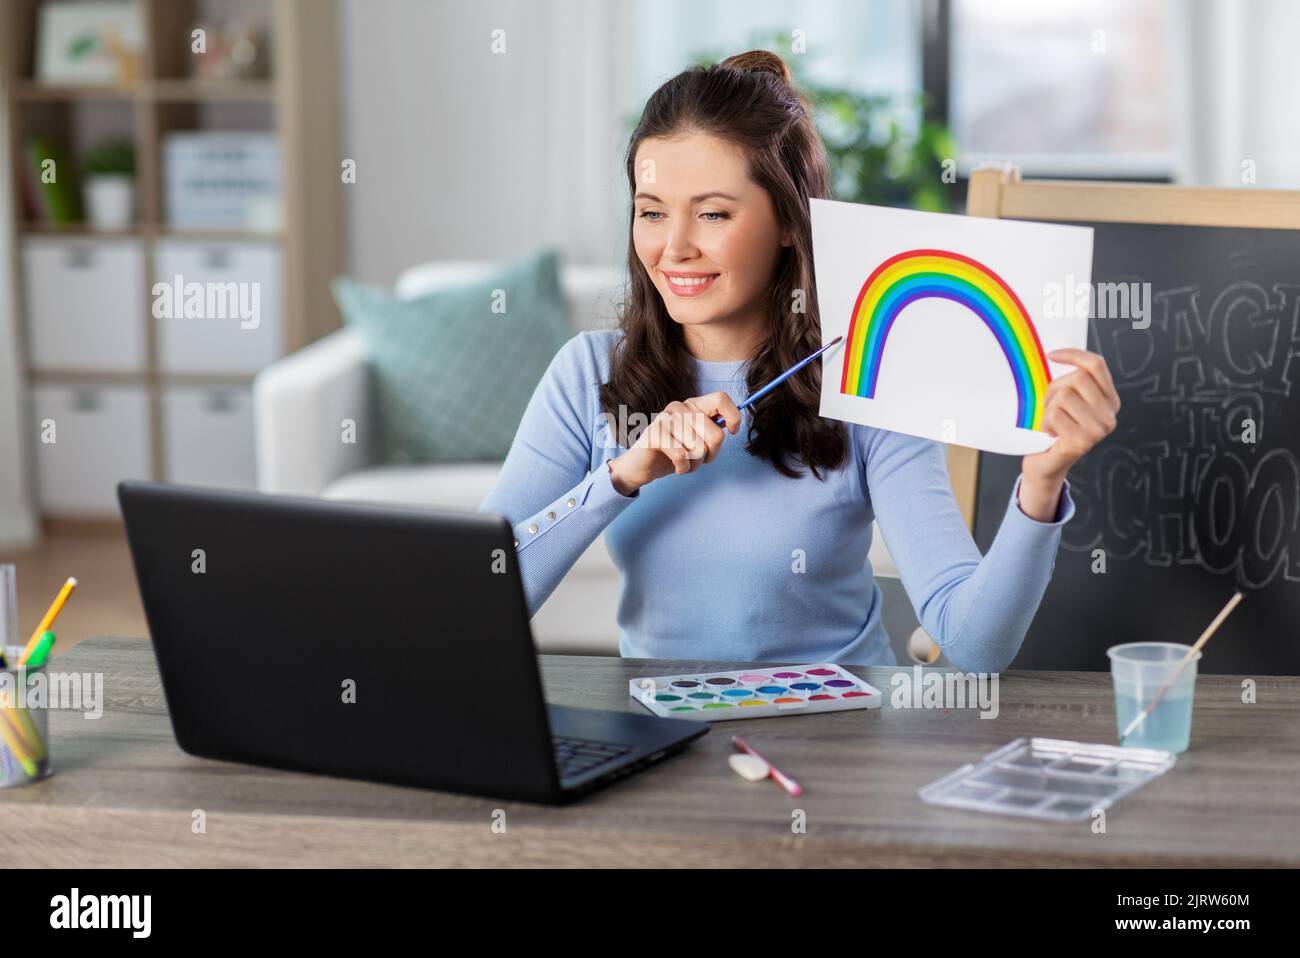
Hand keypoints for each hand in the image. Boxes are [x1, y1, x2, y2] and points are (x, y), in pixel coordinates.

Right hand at [608, 392, 741, 494]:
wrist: (642, 466)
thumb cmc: (674, 454)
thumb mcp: (698, 441)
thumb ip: (712, 432)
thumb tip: (729, 427)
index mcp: (693, 405)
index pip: (721, 399)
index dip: (733, 417)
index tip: (731, 432)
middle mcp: (679, 407)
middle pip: (715, 434)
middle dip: (711, 454)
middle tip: (699, 459)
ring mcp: (665, 418)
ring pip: (699, 448)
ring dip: (695, 464)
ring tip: (684, 463)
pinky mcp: (653, 433)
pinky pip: (682, 455)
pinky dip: (683, 467)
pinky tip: (676, 466)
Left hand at [1019, 348, 1119, 519]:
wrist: (1046, 464)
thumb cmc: (1054, 428)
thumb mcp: (1065, 400)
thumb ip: (1071, 381)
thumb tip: (1056, 353)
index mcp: (1110, 401)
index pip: (1096, 365)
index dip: (1073, 355)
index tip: (1051, 355)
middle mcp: (1110, 415)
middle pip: (1077, 379)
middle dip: (1055, 389)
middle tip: (1050, 407)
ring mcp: (1098, 430)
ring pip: (1064, 396)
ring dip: (1048, 408)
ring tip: (1051, 423)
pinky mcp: (1083, 441)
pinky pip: (1055, 415)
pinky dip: (1044, 423)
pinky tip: (1048, 434)